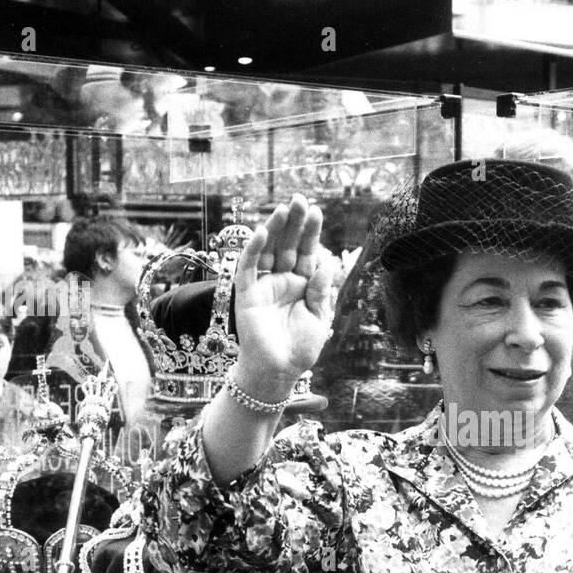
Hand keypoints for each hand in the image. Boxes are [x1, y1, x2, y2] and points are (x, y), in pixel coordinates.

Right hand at [231, 193, 339, 394]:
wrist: (278, 373)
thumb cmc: (299, 350)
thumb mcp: (319, 319)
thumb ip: (320, 291)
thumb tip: (326, 262)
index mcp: (302, 286)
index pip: (307, 253)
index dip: (311, 233)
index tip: (317, 212)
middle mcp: (282, 281)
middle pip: (288, 246)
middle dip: (294, 223)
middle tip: (300, 200)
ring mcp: (264, 286)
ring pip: (268, 251)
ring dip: (275, 230)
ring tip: (285, 209)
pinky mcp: (246, 295)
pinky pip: (248, 268)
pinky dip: (254, 250)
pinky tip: (263, 232)